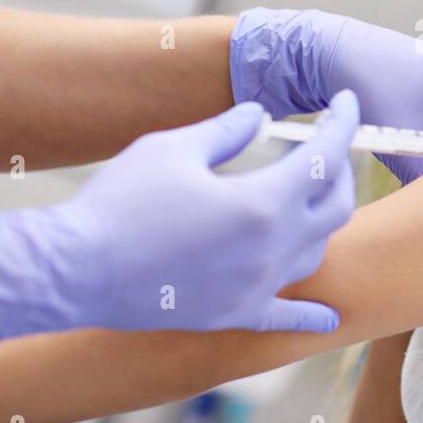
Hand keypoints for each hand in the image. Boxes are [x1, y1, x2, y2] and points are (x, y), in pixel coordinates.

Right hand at [0, 91, 359, 345]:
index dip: (343, 123)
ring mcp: (256, 287)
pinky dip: (312, 315)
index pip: (324, 157)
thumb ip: (228, 130)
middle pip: (335, 207)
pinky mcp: (235, 315)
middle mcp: (271, 250)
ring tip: (308, 199)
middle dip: (339, 171)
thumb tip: (259, 115)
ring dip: (320, 221)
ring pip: (316, 252)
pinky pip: (286, 318)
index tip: (347, 103)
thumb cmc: (121, 202)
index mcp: (263, 203)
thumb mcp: (175, 147)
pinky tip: (329, 318)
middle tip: (326, 149)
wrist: (75, 269)